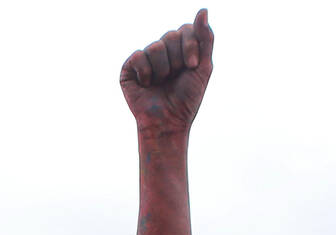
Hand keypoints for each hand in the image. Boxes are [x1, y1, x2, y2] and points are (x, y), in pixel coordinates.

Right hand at [120, 10, 213, 134]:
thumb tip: (203, 10)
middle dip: (177, 59)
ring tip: (161, 83)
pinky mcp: (129, 70)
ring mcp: (145, 60)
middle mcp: (163, 52)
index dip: (190, 46)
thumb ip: (205, 38)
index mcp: (181, 49)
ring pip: (155, 47)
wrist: (168, 122)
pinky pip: (138, 56)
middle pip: (170, 36)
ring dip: (162, 69)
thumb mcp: (203, 66)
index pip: (186, 30)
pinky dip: (146, 72)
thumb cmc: (187, 99)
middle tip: (175, 77)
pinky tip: (147, 84)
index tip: (191, 66)